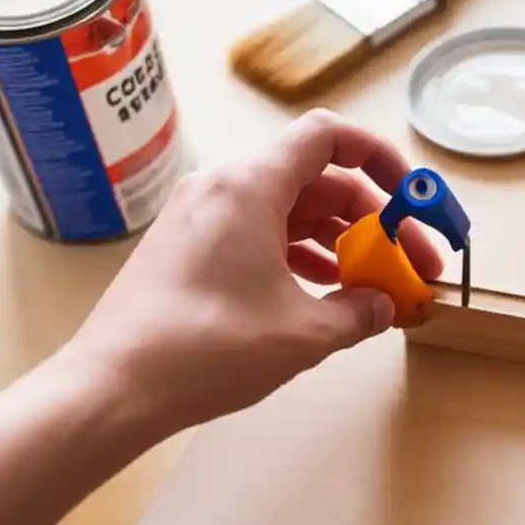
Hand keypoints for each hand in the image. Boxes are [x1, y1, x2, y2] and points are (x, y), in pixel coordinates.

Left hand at [65, 109, 442, 433]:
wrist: (112, 388)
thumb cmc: (206, 349)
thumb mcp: (302, 334)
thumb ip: (357, 313)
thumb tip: (383, 307)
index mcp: (252, 185)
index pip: (329, 137)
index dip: (380, 158)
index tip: (411, 199)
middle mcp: (223, 188)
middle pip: (316, 179)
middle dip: (371, 220)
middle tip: (410, 266)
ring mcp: (200, 218)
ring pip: (288, 210)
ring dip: (338, 242)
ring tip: (372, 286)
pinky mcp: (186, 250)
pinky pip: (257, 234)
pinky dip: (298, 255)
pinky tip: (322, 295)